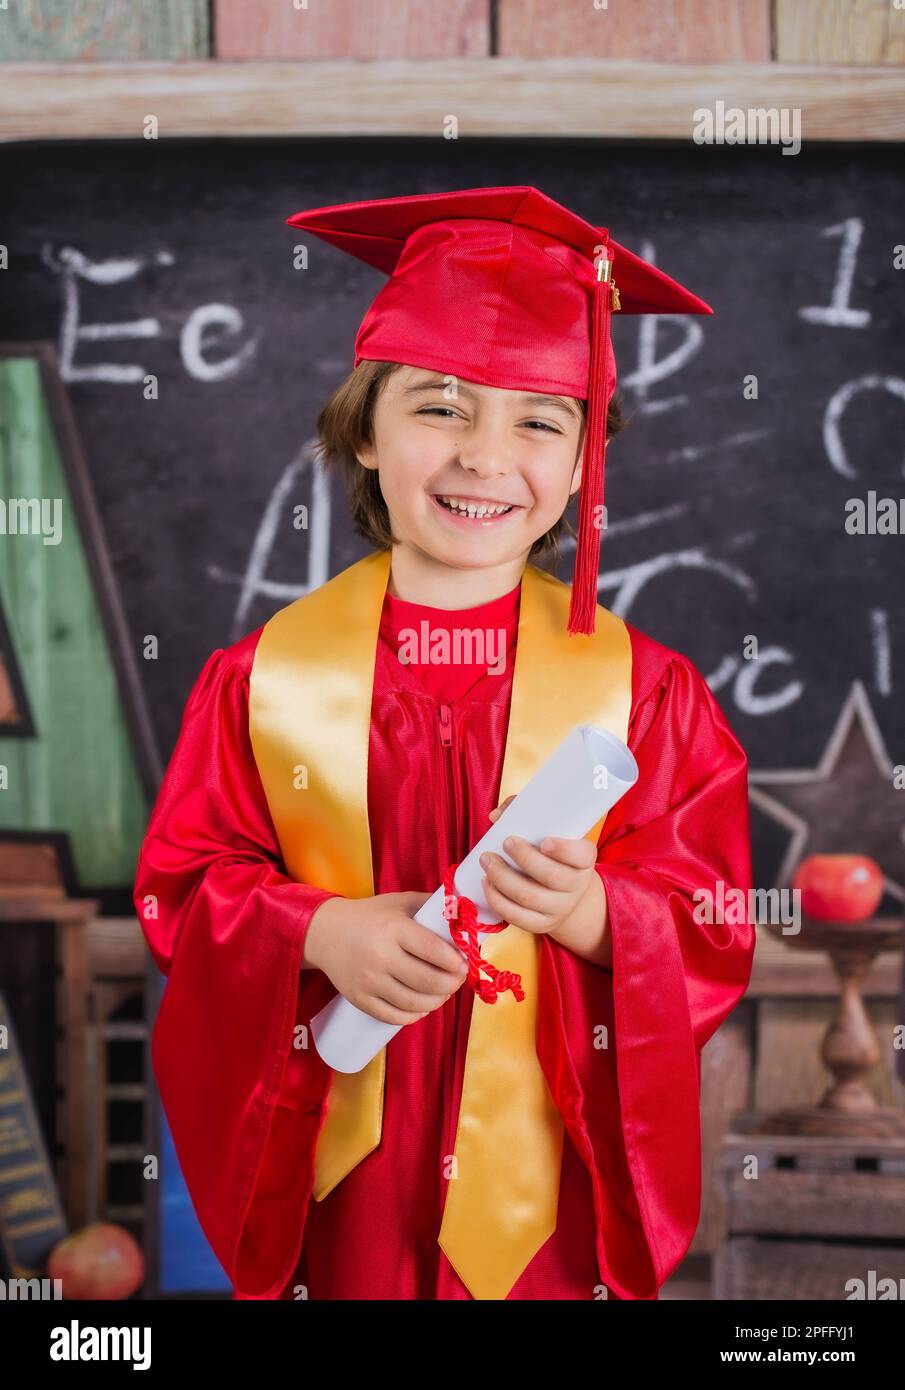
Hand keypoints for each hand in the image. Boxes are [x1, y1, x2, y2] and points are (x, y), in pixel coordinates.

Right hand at [303, 891, 468, 1025]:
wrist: (324, 933)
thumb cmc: (369, 916)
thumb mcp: (399, 902)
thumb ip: (430, 906)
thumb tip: (464, 915)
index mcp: (393, 929)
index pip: (433, 950)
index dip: (456, 962)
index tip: (464, 964)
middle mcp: (380, 957)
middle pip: (428, 981)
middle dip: (451, 984)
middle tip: (457, 980)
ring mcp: (368, 981)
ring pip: (414, 1003)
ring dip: (437, 1002)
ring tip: (443, 993)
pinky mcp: (359, 1000)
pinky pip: (394, 1017)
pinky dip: (414, 1016)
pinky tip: (422, 1007)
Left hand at [481, 795, 599, 936]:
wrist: (563, 893)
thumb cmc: (550, 854)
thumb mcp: (548, 832)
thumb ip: (524, 813)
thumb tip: (497, 815)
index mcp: (584, 860)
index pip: (582, 855)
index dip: (565, 850)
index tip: (544, 841)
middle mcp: (576, 886)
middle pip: (552, 876)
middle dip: (525, 859)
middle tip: (506, 842)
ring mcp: (559, 908)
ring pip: (529, 897)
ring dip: (502, 877)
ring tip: (486, 860)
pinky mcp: (541, 924)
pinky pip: (517, 917)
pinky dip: (497, 899)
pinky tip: (487, 883)